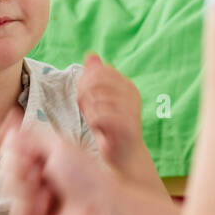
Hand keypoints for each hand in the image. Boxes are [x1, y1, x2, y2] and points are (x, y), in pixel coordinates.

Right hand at [0, 110, 117, 214]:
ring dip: (25, 194)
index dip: (13, 155)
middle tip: (40, 175)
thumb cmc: (88, 176)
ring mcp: (35, 201)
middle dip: (18, 175)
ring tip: (47, 195)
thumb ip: (30, 133)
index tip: (28, 155)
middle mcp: (37, 178)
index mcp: (42, 158)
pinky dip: (28, 213)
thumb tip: (10, 117)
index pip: (9, 153)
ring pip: (7, 196)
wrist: (103, 209)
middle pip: (3, 174)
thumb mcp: (59, 145)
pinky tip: (46, 210)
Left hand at [78, 54, 163, 194]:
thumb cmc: (109, 130)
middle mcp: (131, 93)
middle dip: (84, 94)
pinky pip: (100, 115)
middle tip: (86, 110)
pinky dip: (92, 120)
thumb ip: (94, 79)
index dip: (85, 82)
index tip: (85, 99)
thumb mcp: (98, 102)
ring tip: (93, 120)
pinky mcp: (126, 125)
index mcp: (127, 85)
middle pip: (96, 80)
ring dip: (88, 110)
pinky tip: (96, 128)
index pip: (100, 70)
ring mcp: (130, 108)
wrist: (124, 158)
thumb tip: (90, 55)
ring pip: (96, 97)